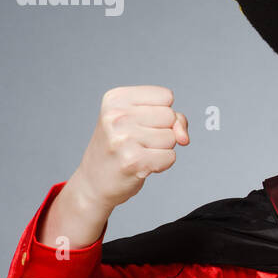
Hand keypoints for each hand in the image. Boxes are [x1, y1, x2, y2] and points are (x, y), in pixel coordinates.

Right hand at [71, 85, 189, 210]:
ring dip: (161, 148)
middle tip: (138, 141)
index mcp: (116, 98)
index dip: (161, 113)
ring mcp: (123, 138)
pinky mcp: (133, 161)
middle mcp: (116, 115)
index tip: (140, 123)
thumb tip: (184, 137)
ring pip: (172, 138)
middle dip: (162, 131)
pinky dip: (161, 164)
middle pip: (170, 116)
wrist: (94, 182)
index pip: (166, 96)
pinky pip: (170, 157)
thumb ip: (172, 118)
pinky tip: (141, 164)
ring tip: (138, 152)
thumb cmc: (120, 148)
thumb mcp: (140, 120)